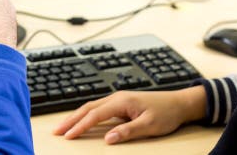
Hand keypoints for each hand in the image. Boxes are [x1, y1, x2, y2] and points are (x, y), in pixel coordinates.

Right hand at [52, 86, 205, 144]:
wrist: (179, 103)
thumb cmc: (166, 113)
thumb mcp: (149, 126)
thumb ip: (127, 132)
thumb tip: (108, 139)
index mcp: (122, 101)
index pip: (95, 114)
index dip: (80, 126)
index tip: (68, 135)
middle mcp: (118, 97)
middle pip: (88, 107)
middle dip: (71, 119)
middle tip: (56, 131)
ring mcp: (119, 98)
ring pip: (92, 106)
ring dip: (77, 116)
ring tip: (64, 126)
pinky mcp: (121, 103)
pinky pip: (98, 107)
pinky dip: (86, 114)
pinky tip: (81, 120)